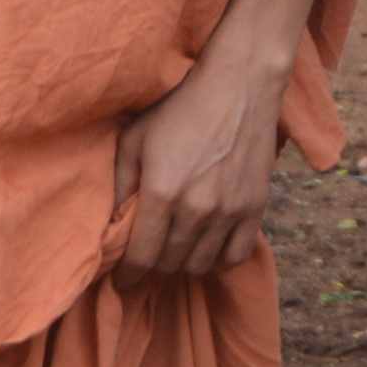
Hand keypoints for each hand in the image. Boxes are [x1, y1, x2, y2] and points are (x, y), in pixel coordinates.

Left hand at [108, 31, 296, 281]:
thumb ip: (120, 184)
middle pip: (169, 263)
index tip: (122, 279)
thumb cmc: (180, 108)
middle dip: (152, 268)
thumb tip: (112, 224)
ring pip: (201, 264)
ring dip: (183, 264)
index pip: (141, 257)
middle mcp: (196, 209)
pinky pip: (236, 255)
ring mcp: (229, 211)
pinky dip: (218, 259)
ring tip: (174, 252)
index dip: (128, 275)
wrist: (239, 87)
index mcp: (162, 192)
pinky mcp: (255, 208)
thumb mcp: (135, 138)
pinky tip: (207, 246)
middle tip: (146, 260)